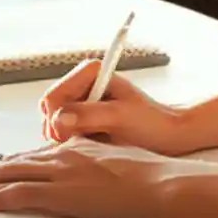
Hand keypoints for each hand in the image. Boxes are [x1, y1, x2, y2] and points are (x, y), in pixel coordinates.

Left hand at [0, 137, 213, 217]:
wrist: (162, 184)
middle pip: (15, 162)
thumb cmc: (151, 176)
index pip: (35, 155)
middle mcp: (65, 156)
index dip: (11, 163)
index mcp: (79, 147)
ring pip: (10, 175)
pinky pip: (20, 194)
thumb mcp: (120, 159)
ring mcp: (62, 174)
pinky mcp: (62, 195)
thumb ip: (99, 163)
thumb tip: (94, 174)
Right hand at [40, 60, 192, 154]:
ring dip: (67, 138)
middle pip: (49, 111)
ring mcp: (80, 101)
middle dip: (61, 130)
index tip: (71, 136)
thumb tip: (59, 119)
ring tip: (93, 142)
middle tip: (85, 141)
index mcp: (89, 72)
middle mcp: (81, 83)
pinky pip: (62, 133)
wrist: (168, 135)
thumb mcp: (121, 117)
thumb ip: (88, 115)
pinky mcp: (82, 118)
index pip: (53, 97)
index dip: (57, 120)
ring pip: (53, 124)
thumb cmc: (152, 123)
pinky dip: (71, 143)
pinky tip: (92, 145)